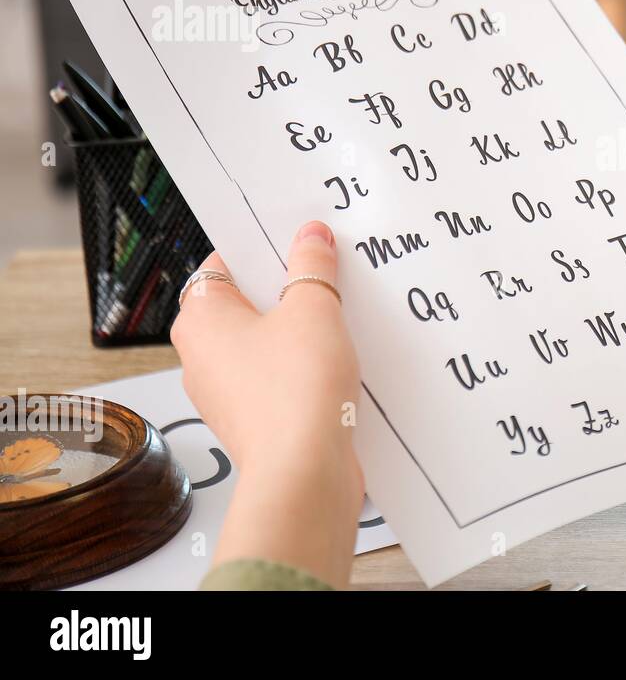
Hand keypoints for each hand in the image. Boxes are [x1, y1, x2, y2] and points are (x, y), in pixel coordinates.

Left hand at [171, 220, 363, 587]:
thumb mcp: (314, 308)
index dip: (264, 248)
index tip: (298, 239)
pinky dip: (304, 367)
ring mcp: (227, 391)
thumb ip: (312, 265)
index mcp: (201, 318)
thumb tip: (310, 237)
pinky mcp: (255, 419)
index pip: (224, 264)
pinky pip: (279, 377)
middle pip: (248, 303)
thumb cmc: (294, 392)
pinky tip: (339, 362)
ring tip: (341, 318)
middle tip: (328, 274)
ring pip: (266, 342)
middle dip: (289, 289)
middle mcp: (202, 355)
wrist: (303, 472)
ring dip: (301, 330)